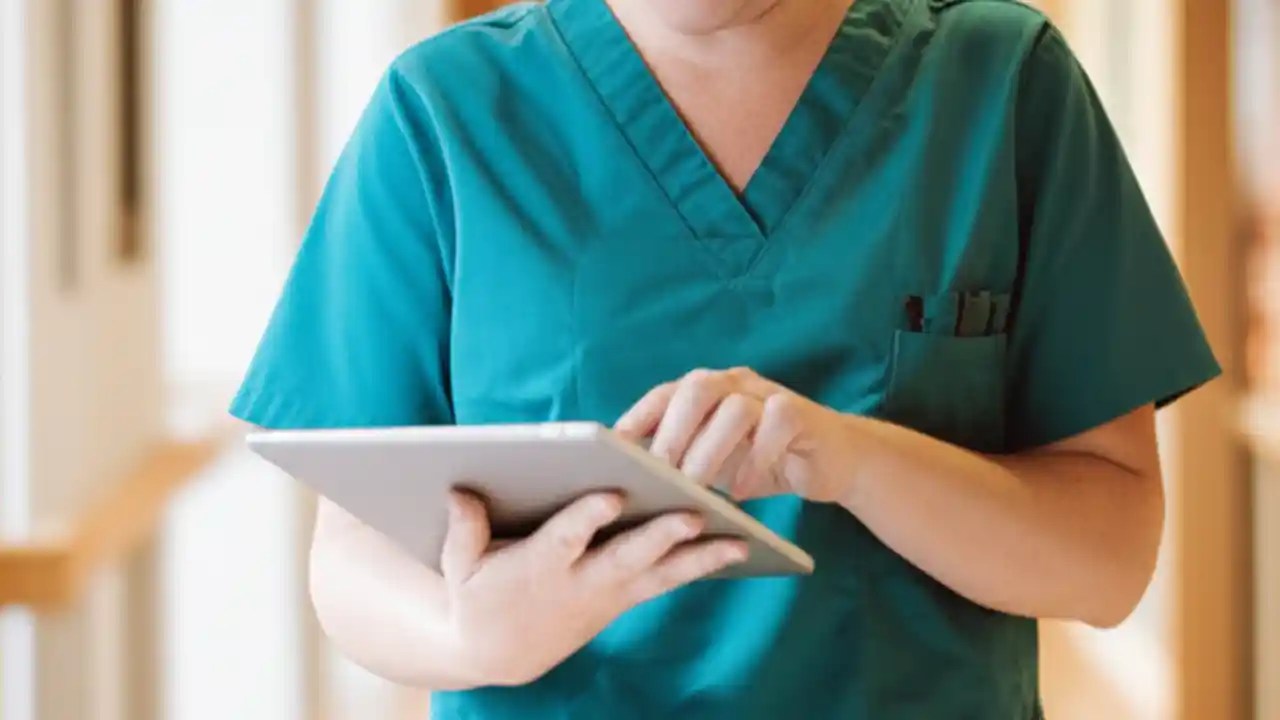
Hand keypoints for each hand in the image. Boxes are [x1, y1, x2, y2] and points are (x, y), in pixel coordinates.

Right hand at [441, 490, 747, 686]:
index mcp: (538, 568)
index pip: (566, 539)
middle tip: (693, 516)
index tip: (612, 495)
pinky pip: (667, 580)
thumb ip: (464, 529)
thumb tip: (460, 490)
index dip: (588, 518)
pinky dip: (700, 565)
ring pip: (660, 574)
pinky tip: (736, 548)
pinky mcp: (623, 598)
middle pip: (626, 557)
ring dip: (700, 559)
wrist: (500, 654)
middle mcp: (580, 583)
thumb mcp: (457, 568)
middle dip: (660, 537)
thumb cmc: (478, 597)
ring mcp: (607, 594)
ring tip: (740, 541)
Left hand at [615, 367, 856, 502]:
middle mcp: (733, 384)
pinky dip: (755, 457)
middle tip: (659, 473)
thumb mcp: (715, 463)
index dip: (637, 418)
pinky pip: (776, 423)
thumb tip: (628, 487)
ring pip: (733, 407)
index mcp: (704, 392)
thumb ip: (681, 464)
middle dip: (672, 432)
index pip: (663, 394)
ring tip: (697, 487)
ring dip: (709, 449)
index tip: (615, 452)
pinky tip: (742, 491)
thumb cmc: (760, 463)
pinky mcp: (801, 413)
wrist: (832, 460)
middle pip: (696, 389)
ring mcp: (768, 395)